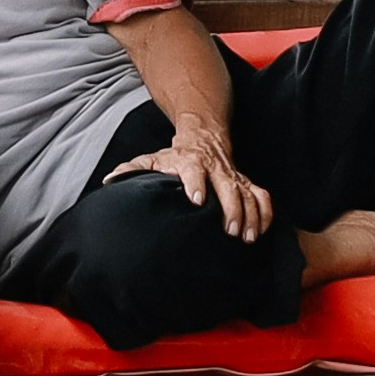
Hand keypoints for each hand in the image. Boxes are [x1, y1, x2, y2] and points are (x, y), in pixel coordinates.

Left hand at [110, 132, 274, 241]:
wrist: (203, 137)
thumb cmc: (175, 156)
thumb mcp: (152, 159)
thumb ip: (131, 170)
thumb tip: (109, 180)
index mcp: (190, 162)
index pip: (194, 170)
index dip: (195, 183)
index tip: (196, 200)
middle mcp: (215, 169)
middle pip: (228, 185)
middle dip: (231, 207)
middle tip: (229, 230)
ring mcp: (234, 176)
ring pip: (249, 193)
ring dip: (251, 215)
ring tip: (247, 238)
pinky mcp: (246, 183)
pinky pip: (263, 197)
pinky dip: (265, 213)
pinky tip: (261, 232)